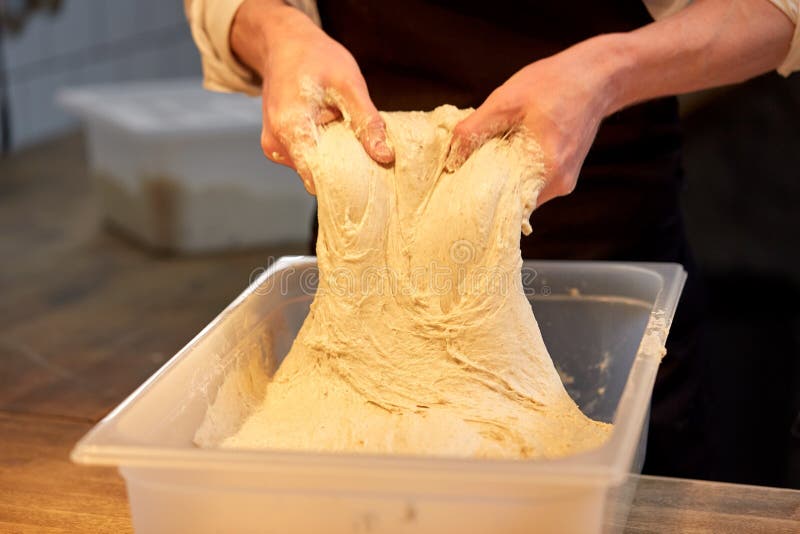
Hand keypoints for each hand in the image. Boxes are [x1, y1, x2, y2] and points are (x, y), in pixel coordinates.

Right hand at [231, 2, 392, 193]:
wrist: (285, 43)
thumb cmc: (315, 58)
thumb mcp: (349, 85)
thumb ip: (367, 122)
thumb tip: (385, 156)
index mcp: (290, 128)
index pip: (318, 177)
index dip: (345, 183)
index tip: (369, 180)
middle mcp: (276, 144)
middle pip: (315, 177)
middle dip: (342, 171)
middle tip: (364, 152)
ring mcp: (273, 146)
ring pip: (310, 170)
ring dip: (332, 160)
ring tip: (345, 134)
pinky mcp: (277, 145)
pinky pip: (304, 160)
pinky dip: (322, 153)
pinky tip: (332, 133)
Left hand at [445, 37, 619, 207]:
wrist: (597, 76)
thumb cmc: (554, 83)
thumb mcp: (506, 100)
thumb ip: (475, 130)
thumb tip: (452, 158)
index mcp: (547, 168)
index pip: (506, 206)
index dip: (480, 203)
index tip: (458, 197)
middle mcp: (559, 184)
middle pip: (514, 203)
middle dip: (488, 192)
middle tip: (463, 178)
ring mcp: (564, 182)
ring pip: (523, 194)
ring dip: (503, 181)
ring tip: (486, 161)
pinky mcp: (564, 175)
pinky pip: (533, 183)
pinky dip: (518, 173)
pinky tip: (507, 154)